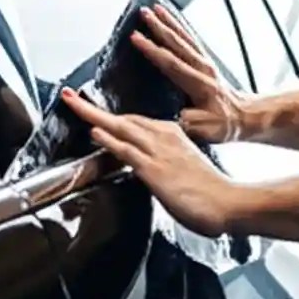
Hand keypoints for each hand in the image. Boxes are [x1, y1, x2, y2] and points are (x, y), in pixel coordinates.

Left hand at [60, 86, 240, 237]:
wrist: (228, 202)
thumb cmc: (210, 190)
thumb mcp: (185, 167)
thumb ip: (166, 162)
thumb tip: (149, 167)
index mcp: (172, 135)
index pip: (135, 121)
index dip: (112, 115)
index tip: (94, 109)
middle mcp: (164, 137)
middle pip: (123, 118)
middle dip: (94, 107)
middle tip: (70, 96)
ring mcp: (158, 152)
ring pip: (120, 127)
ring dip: (93, 114)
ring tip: (71, 103)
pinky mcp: (154, 170)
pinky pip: (127, 151)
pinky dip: (109, 139)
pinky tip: (94, 132)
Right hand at [133, 4, 247, 142]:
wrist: (245, 116)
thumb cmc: (224, 124)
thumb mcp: (205, 129)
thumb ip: (187, 121)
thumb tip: (172, 114)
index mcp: (199, 84)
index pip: (172, 63)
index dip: (152, 50)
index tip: (136, 37)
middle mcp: (203, 68)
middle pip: (177, 43)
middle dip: (159, 27)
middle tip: (143, 12)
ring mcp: (205, 62)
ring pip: (185, 37)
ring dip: (169, 22)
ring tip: (155, 8)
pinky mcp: (206, 60)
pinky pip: (191, 39)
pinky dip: (181, 26)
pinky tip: (171, 17)